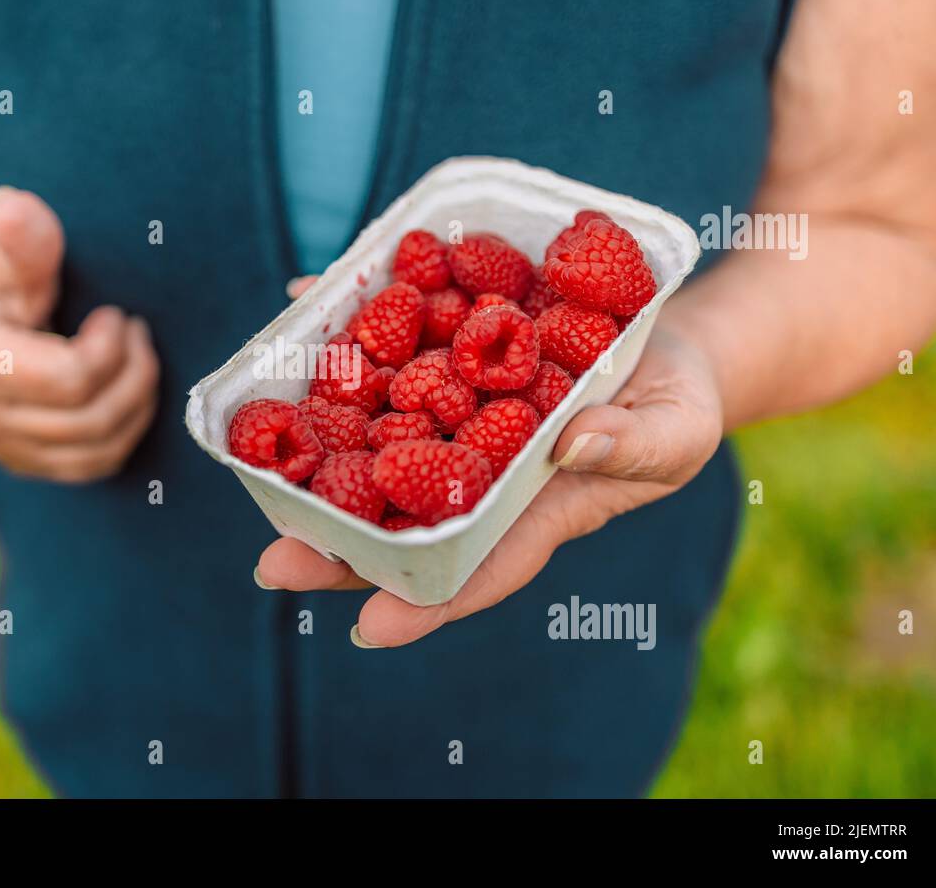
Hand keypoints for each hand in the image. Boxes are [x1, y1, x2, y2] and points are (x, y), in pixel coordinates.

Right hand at [0, 186, 158, 481]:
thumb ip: (19, 238)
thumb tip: (13, 204)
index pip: (70, 380)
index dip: (110, 347)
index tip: (116, 314)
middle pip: (91, 419)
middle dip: (134, 374)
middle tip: (141, 333)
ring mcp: (3, 449)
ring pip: (98, 450)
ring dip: (137, 403)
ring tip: (140, 358)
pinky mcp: (26, 463)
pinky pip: (92, 465)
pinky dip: (125, 433)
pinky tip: (129, 393)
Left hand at [256, 307, 723, 646]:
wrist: (657, 334)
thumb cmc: (676, 399)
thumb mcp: (679, 425)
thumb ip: (638, 443)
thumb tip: (573, 445)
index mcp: (538, 509)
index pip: (479, 566)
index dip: (428, 601)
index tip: (371, 629)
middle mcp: (480, 474)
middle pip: (403, 522)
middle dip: (338, 547)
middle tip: (275, 565)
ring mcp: (457, 420)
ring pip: (378, 445)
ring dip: (320, 452)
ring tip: (256, 460)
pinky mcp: (445, 362)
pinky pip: (388, 355)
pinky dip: (347, 335)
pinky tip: (301, 306)